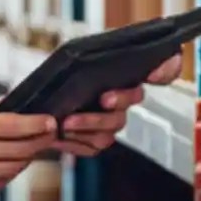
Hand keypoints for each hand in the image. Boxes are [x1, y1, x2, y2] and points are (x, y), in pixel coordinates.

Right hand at [0, 97, 55, 200]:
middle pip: (16, 148)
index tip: (49, 119)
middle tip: (51, 131)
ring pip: (11, 168)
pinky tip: (14, 162)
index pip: (8, 125)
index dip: (34, 123)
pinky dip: (11, 171)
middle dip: (39, 139)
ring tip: (36, 144)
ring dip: (28, 156)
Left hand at [51, 52, 181, 157]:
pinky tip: (60, 138)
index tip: (153, 72)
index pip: (164, 66)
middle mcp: (124, 94)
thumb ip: (89, 56)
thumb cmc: (57, 76)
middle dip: (120, 98)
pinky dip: (77, 142)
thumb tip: (94, 55)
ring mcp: (113, 118)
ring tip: (66, 122)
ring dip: (91, 124)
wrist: (34, 105)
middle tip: (103, 99)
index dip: (167, 68)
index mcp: (123, 70)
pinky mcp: (97, 139)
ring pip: (114, 125)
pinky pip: (95, 145)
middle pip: (134, 97)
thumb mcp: (68, 58)